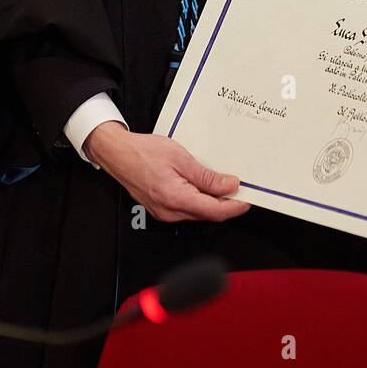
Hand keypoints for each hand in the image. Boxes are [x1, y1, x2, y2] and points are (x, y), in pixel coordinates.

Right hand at [84, 122, 250, 222]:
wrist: (118, 154)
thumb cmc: (144, 152)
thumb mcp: (181, 158)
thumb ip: (207, 176)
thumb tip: (229, 185)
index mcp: (176, 198)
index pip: (215, 211)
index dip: (235, 207)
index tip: (248, 199)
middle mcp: (170, 211)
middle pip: (208, 215)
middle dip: (227, 205)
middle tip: (241, 190)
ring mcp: (164, 213)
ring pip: (198, 213)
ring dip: (214, 203)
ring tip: (225, 186)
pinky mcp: (162, 210)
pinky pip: (187, 210)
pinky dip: (200, 201)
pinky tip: (205, 189)